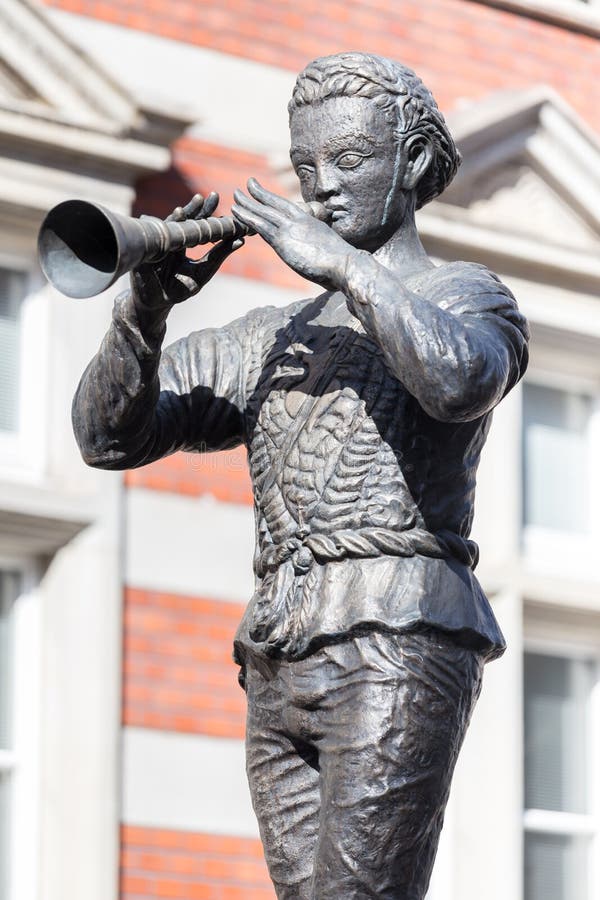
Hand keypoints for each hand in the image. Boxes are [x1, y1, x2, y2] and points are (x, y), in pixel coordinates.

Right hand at [133, 193, 243, 307]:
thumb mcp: (203, 272)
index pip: (199, 225)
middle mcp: (172, 238)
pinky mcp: (148, 250)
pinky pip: (158, 236)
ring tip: (197, 202)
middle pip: (187, 220)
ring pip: (173, 224)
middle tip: (214, 197)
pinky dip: (167, 227)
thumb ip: (218, 255)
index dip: (210, 214)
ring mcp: (160, 242)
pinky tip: (177, 217)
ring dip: (184, 213)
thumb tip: (240, 240)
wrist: (156, 304)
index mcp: (185, 241)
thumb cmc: (179, 288)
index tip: (224, 204)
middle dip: (199, 208)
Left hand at [231, 179, 350, 289]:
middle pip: (273, 204)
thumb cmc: (342, 262)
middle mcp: (298, 221)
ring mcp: (289, 229)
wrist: (344, 263)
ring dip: (247, 204)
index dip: (273, 199)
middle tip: (244, 188)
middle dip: (257, 196)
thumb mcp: (329, 247)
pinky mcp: (282, 241)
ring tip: (234, 197)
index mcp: (310, 221)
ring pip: (263, 212)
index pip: (287, 207)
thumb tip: (320, 252)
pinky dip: (246, 217)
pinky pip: (259, 225)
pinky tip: (235, 212)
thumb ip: (318, 245)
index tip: (264, 193)